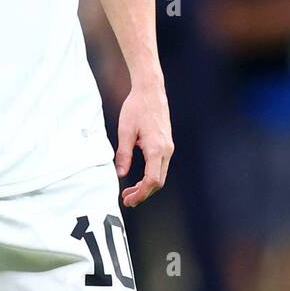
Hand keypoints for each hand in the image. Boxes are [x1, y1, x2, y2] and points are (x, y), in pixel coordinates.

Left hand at [115, 78, 173, 206]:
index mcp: (156, 149)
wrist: (150, 91)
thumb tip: (121, 174)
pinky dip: (150, 177)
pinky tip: (138, 179)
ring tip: (130, 191)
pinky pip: (160, 167)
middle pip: (158, 182)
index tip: (128, 199)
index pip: (152, 180)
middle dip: (143, 194)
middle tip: (127, 199)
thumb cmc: (137, 108)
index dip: (140, 193)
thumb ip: (123, 154)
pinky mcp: (166, 144)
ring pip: (160, 175)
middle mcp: (166, 150)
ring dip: (147, 186)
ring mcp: (168, 148)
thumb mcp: (125, 131)